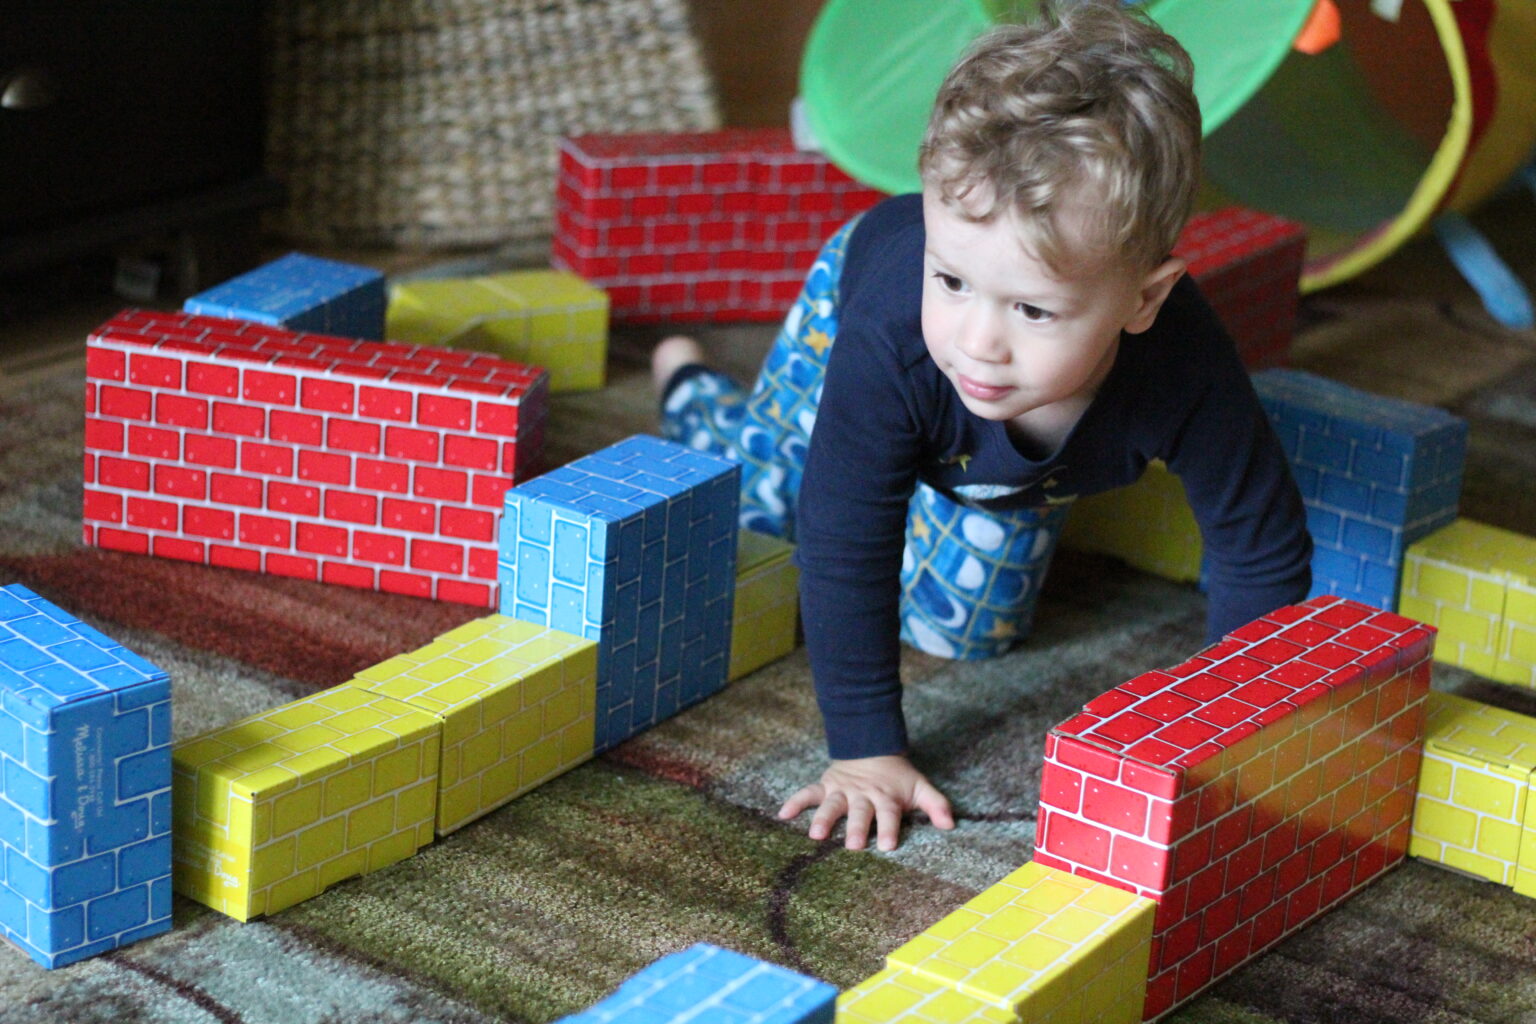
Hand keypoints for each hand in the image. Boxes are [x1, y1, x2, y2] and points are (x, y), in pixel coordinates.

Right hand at [777, 755, 954, 851]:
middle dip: (857, 828)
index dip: (889, 828)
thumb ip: (936, 805)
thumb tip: (951, 825)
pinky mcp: (825, 786)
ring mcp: (842, 790)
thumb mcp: (920, 787)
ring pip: (832, 805)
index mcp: (885, 797)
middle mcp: (863, 795)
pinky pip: (808, 793)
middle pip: (860, 813)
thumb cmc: (897, 777)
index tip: (888, 845)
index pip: (889, 814)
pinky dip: (795, 802)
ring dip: (824, 819)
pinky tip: (782, 814)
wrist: (872, 747)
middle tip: (854, 846)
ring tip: (815, 835)